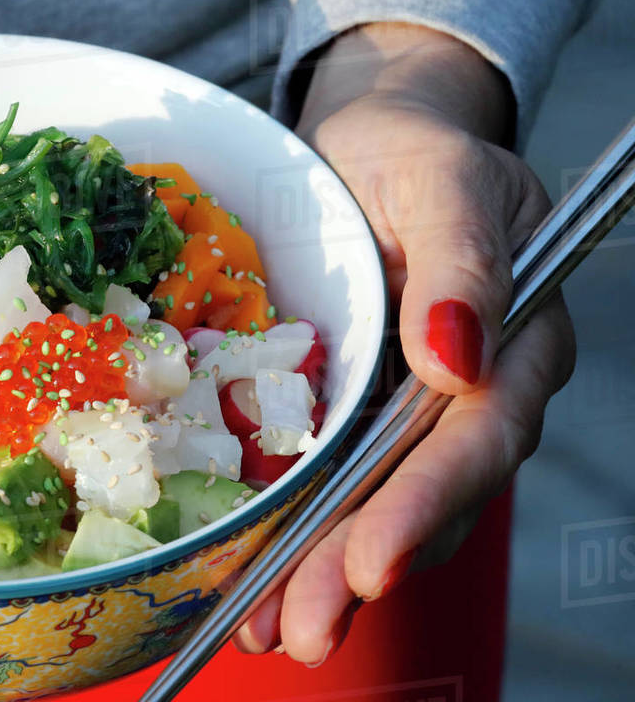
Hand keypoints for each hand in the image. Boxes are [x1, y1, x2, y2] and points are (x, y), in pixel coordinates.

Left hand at [230, 23, 575, 662]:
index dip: (427, 502)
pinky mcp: (352, 409)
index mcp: (516, 339)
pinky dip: (298, 530)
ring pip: (376, 503)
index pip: (479, 436)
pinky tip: (256, 580)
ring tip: (269, 628)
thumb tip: (459, 358)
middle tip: (303, 628)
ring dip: (323, 571)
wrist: (363, 143)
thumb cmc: (411, 149)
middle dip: (361, 564)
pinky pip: (331, 479)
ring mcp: (408, 407)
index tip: (374, 559)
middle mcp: (469, 389)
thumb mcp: (441, 178)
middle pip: (424, 493)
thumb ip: (462, 259)